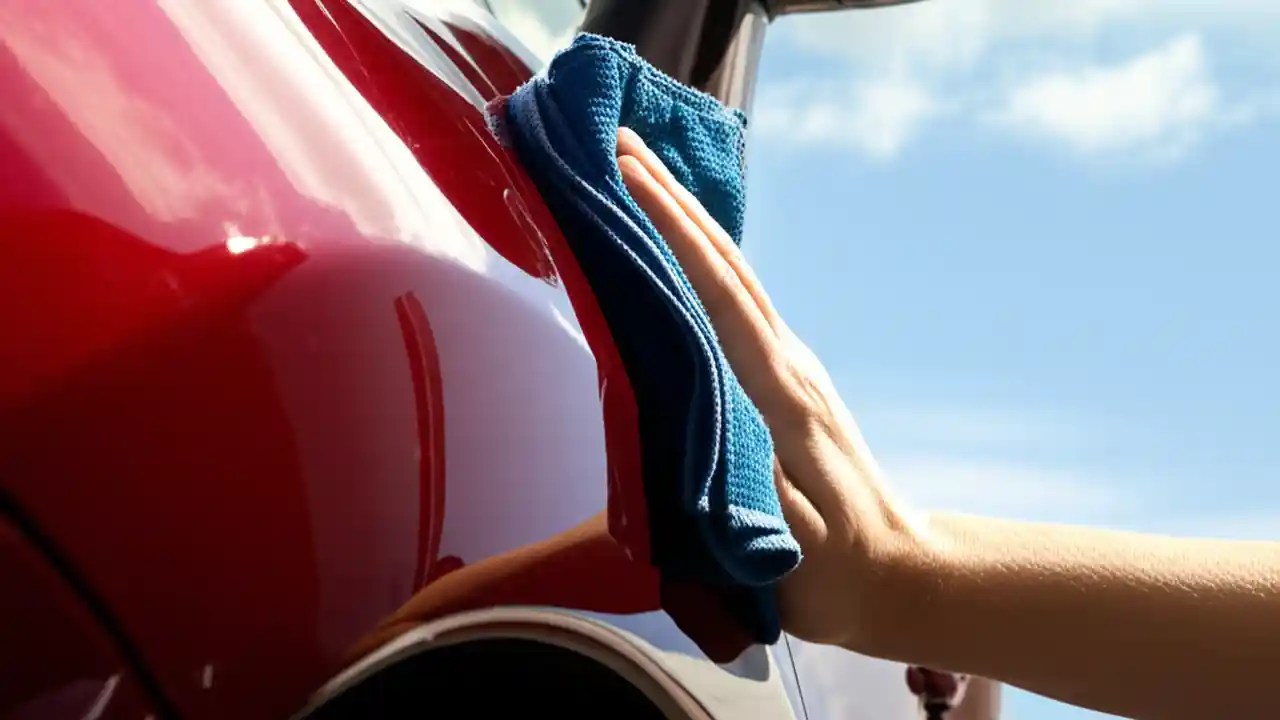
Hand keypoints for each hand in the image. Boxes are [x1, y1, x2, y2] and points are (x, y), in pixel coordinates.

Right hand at [615, 128, 925, 649]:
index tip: (630, 175)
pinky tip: (679, 246)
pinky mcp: (789, 379)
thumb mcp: (783, 548)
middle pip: (729, 262)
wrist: (903, 576)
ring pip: (735, 273)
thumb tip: (689, 429)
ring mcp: (794, 367)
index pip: (720, 294)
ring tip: (638, 173)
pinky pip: (738, 301)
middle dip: (674, 198)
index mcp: (782, 396)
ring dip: (688, 218)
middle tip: (619, 142)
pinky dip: (702, 258)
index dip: (675, 231)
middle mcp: (791, 364)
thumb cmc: (836, 575)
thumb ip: (743, 489)